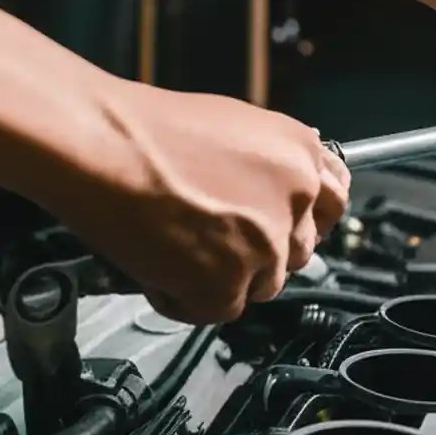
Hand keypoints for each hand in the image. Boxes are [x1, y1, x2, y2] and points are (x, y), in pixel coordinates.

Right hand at [44, 83, 349, 323]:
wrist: (101, 148)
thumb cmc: (145, 130)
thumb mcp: (231, 126)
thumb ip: (268, 163)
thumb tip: (274, 190)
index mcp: (300, 152)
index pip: (334, 200)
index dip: (305, 217)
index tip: (288, 225)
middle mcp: (295, 197)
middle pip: (296, 250)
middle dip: (260, 250)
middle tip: (213, 236)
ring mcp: (266, 245)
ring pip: (260, 283)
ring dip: (224, 274)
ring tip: (176, 241)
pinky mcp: (230, 285)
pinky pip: (218, 308)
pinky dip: (187, 296)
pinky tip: (159, 262)